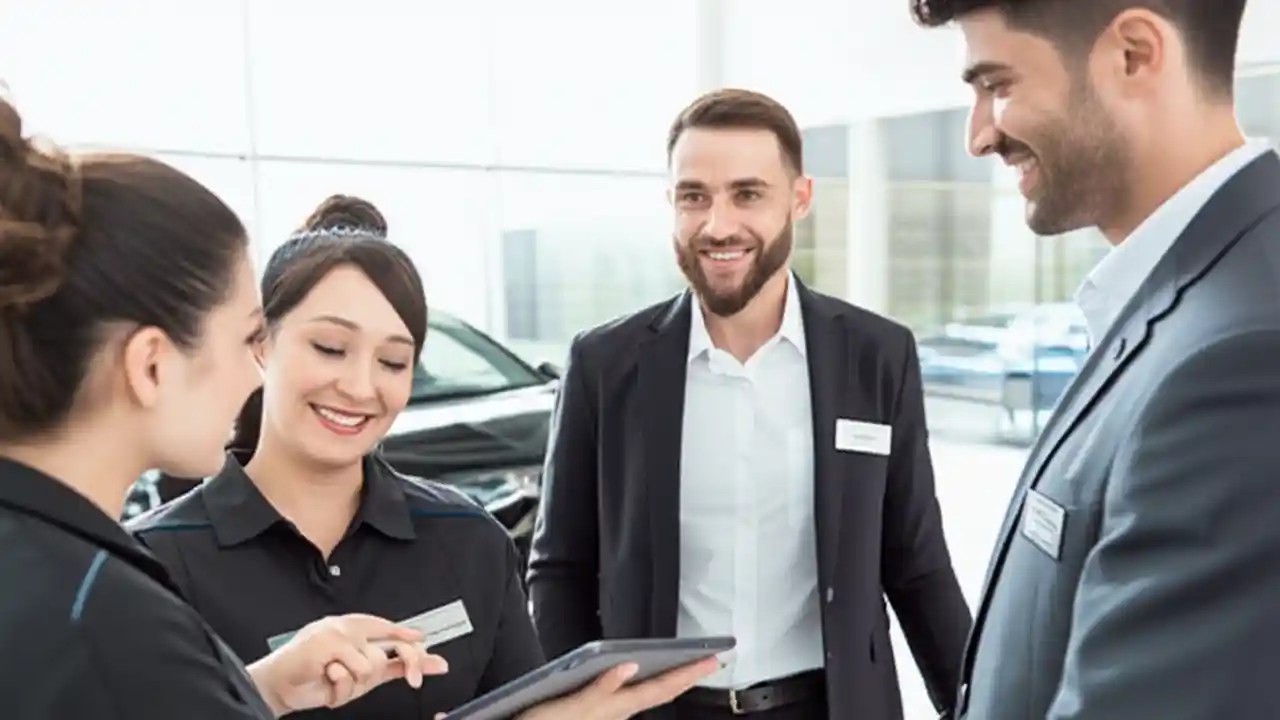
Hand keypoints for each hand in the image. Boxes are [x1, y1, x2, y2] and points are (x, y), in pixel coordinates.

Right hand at [247, 613, 448, 716]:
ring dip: (355, 684)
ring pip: (373, 665)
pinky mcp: (329, 643)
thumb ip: (391, 666)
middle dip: (411, 663)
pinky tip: (325, 680)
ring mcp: (338, 631)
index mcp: (353, 627)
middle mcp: (348, 626)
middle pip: (393, 642)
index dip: (410, 637)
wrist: (278, 685)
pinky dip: (342, 685)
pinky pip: (354, 670)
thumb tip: (429, 663)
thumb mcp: (358, 675)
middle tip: (416, 679)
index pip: (389, 629)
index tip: (428, 644)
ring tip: (334, 681)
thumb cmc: (314, 678)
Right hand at [514, 657, 717, 719]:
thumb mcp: (571, 706)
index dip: (688, 673)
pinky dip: (646, 685)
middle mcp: (616, 711)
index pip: (661, 688)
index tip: (713, 659)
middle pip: (660, 692)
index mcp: (615, 708)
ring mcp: (607, 713)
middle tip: (712, 660)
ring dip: (670, 680)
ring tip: (688, 668)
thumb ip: (600, 687)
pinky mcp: (594, 711)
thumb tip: (629, 666)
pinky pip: (631, 696)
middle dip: (687, 676)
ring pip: (647, 695)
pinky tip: (644, 678)